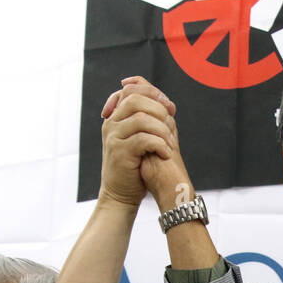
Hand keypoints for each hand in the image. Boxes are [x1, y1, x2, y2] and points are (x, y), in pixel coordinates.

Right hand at [97, 77, 186, 210]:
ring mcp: (113, 137)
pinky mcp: (119, 152)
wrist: (121, 193)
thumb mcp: (142, 139)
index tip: (169, 106)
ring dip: (161, 129)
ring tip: (170, 143)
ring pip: (140, 119)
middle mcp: (111, 123)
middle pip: (135, 100)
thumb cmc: (136, 166)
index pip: (131, 89)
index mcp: (116, 117)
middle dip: (158, 108)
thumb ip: (151, 120)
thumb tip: (170, 104)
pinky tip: (165, 153)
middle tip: (171, 122)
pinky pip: (143, 139)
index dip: (152, 92)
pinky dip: (159, 144)